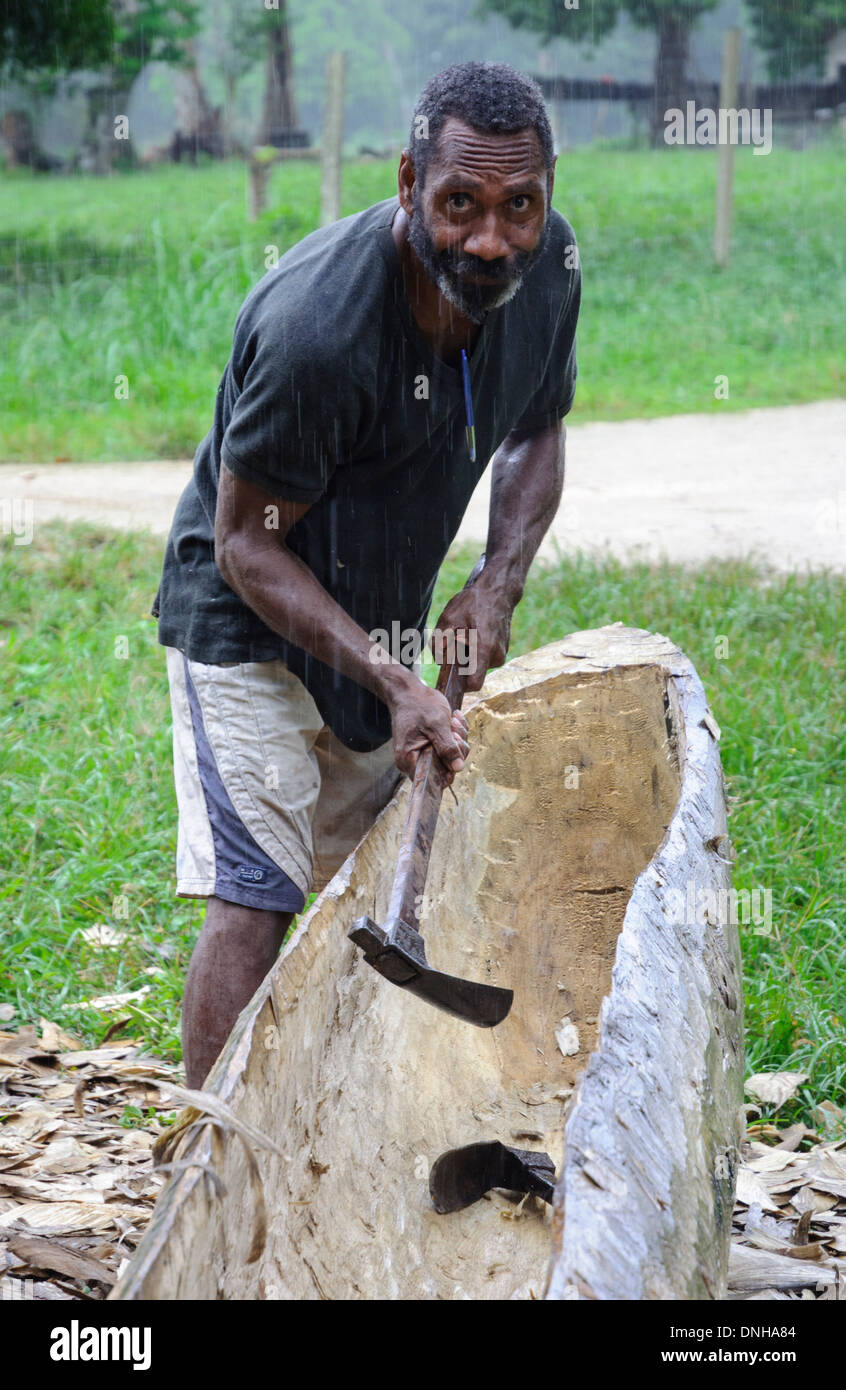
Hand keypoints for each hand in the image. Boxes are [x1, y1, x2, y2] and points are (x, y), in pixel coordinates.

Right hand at [386, 676, 469, 783]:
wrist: (408, 691)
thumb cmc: (419, 705)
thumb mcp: (437, 725)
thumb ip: (447, 748)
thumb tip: (458, 767)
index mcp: (409, 760)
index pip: (433, 781)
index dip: (450, 768)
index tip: (455, 747)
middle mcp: (412, 761)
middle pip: (443, 769)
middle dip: (456, 749)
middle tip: (454, 730)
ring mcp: (420, 753)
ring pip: (448, 757)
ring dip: (457, 739)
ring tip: (453, 721)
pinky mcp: (427, 746)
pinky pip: (446, 748)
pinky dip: (453, 735)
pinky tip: (453, 721)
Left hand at [429, 578, 511, 692]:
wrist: (498, 591)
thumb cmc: (473, 603)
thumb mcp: (449, 618)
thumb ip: (439, 642)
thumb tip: (438, 660)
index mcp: (484, 650)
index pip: (474, 684)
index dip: (461, 686)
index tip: (451, 677)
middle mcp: (496, 655)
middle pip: (474, 673)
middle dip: (462, 664)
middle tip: (455, 643)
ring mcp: (502, 653)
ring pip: (479, 665)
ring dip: (469, 656)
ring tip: (465, 635)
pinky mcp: (503, 650)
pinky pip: (485, 658)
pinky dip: (476, 651)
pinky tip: (474, 634)